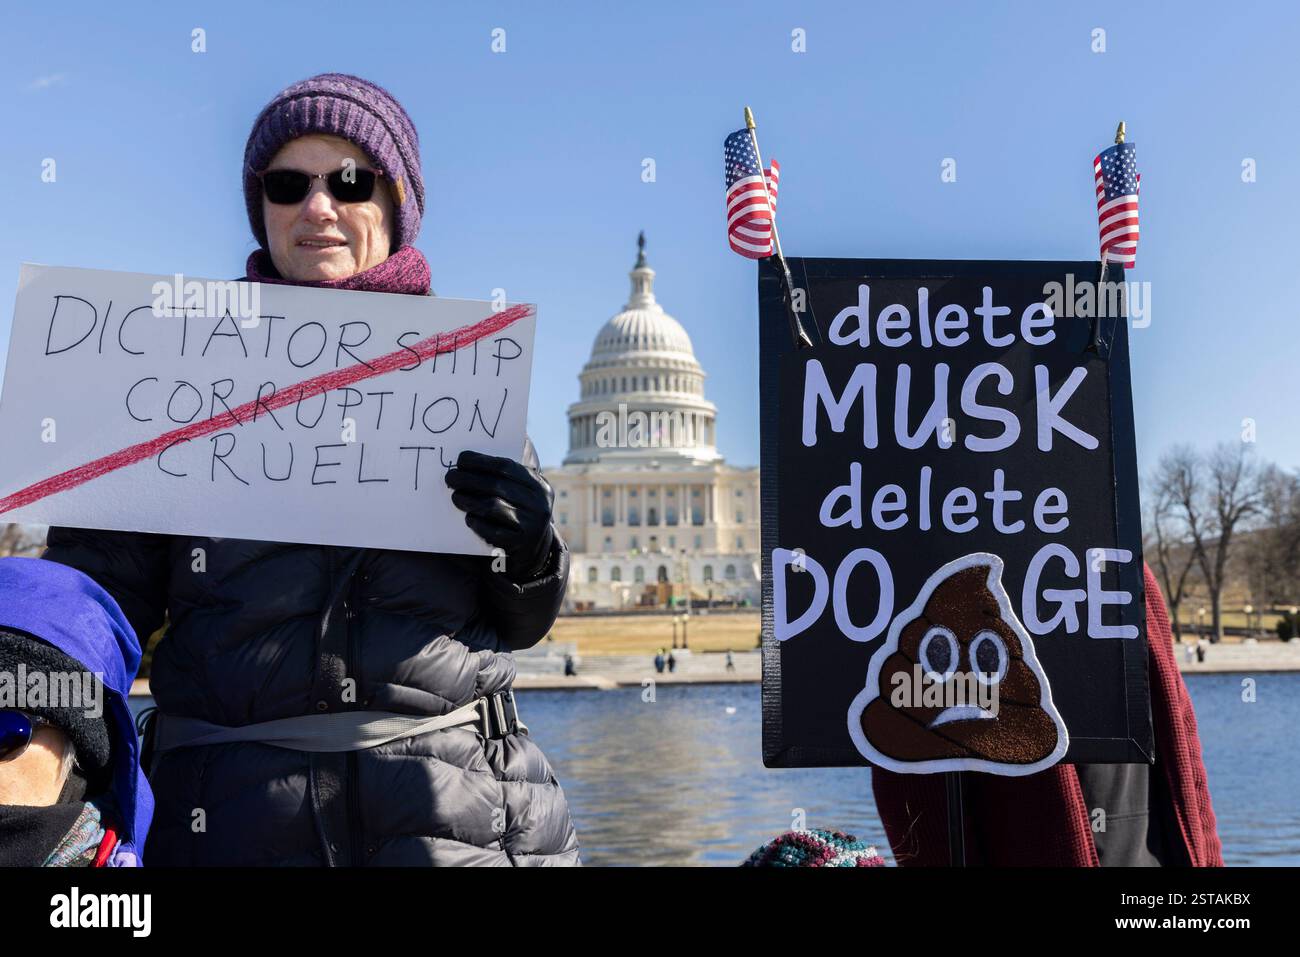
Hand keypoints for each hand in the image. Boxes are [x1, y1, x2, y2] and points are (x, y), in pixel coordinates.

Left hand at [445, 449, 554, 581]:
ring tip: (456, 497)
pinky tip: (469, 518)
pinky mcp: (519, 544)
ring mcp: (531, 525)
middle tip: (450, 477)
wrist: (535, 548)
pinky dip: (477, 523)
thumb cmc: (520, 512)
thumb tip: (467, 463)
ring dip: (469, 500)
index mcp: (539, 486)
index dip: (481, 461)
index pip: (506, 466)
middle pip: (496, 485)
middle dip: (469, 479)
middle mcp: (539, 504)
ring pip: (492, 507)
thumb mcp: (523, 493)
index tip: (461, 459)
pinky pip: (492, 531)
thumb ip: (505, 478)